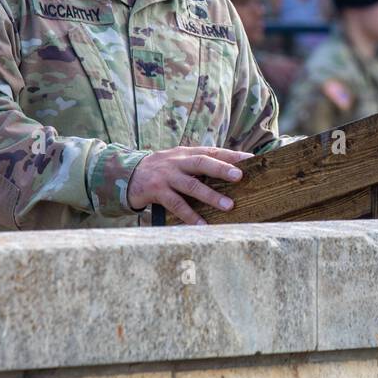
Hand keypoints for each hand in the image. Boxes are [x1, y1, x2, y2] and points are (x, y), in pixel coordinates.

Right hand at [127, 146, 253, 224]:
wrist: (126, 174)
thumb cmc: (162, 169)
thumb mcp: (179, 160)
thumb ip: (199, 163)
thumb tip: (231, 171)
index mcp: (186, 153)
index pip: (213, 151)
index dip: (232, 154)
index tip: (252, 158)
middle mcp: (178, 162)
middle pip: (202, 162)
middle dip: (222, 169)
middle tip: (240, 176)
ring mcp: (167, 177)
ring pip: (191, 186)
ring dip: (211, 196)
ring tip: (228, 206)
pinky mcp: (157, 192)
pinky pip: (176, 205)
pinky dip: (191, 216)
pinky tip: (203, 226)